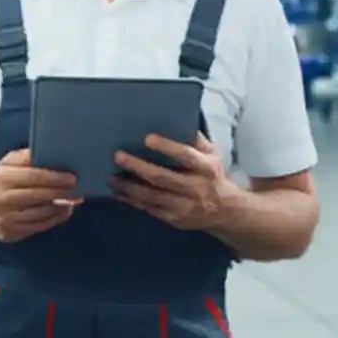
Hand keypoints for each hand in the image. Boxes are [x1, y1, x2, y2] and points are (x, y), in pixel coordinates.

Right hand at [0, 149, 81, 242]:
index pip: (32, 176)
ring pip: (40, 213)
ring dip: (60, 206)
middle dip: (60, 192)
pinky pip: (39, 226)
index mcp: (2, 176)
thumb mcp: (7, 164)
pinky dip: (55, 218)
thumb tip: (52, 154)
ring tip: (73, 200)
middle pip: (38, 195)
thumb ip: (26, 158)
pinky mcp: (12, 233)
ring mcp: (6, 218)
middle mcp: (2, 198)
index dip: (54, 177)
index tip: (72, 177)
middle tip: (77, 189)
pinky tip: (64, 211)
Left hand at [112, 133, 232, 230]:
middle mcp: (196, 188)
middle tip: (118, 156)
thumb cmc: (213, 175)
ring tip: (112, 177)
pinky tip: (118, 192)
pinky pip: (149, 209)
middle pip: (163, 177)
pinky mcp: (174, 219)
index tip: (147, 138)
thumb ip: (196, 139)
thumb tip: (177, 118)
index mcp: (206, 168)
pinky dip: (132, 200)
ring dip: (129, 187)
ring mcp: (184, 206)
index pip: (186, 156)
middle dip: (139, 167)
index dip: (167, 147)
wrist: (225, 211)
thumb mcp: (212, 154)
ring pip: (152, 196)